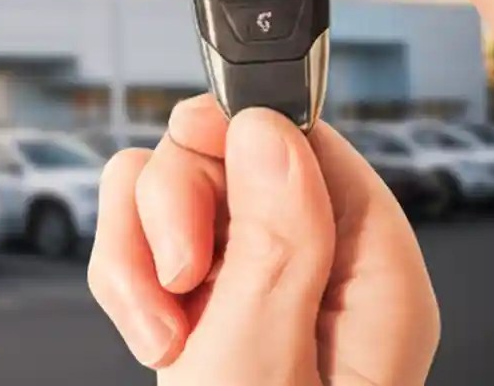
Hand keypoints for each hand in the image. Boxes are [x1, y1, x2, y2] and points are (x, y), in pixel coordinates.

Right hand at [88, 96, 438, 383]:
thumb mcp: (260, 366)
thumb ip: (273, 240)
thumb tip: (265, 131)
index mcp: (370, 280)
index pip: (312, 147)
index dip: (245, 141)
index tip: (202, 179)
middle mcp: (311, 268)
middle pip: (227, 155)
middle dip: (176, 208)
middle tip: (181, 280)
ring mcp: (248, 281)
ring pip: (170, 189)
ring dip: (138, 249)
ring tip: (160, 325)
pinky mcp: (197, 294)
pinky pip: (141, 236)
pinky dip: (123, 275)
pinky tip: (149, 331)